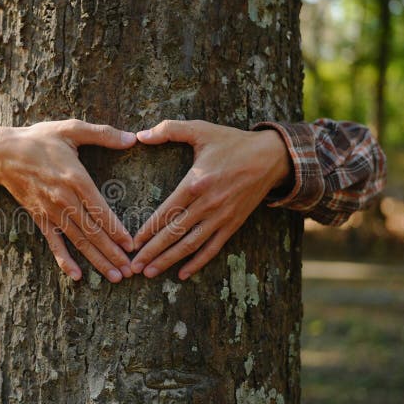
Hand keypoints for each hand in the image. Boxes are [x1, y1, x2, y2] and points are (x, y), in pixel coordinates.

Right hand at [0, 119, 136, 282]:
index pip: (100, 210)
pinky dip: (64, 260)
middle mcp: (63, 199)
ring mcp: (50, 212)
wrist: (1, 153)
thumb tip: (133, 138)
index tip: (131, 246)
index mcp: (75, 178)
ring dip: (97, 260)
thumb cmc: (38, 139)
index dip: (116, 230)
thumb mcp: (71, 128)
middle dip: (112, 253)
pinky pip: (54, 243)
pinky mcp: (39, 218)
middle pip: (92, 231)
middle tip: (130, 270)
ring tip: (114, 276)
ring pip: (78, 241)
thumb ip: (103, 134)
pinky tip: (76, 275)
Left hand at [130, 120, 291, 279]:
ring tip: (149, 273)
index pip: (166, 212)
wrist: (271, 157)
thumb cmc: (232, 142)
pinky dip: (197, 263)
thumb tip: (139, 135)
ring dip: (169, 261)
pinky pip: (212, 248)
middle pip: (174, 234)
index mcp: (195, 183)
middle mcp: (207, 204)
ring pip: (190, 245)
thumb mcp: (200, 129)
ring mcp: (221, 217)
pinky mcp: (233, 224)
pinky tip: (182, 274)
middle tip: (133, 267)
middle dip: (152, 252)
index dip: (147, 230)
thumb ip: (169, 130)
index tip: (132, 243)